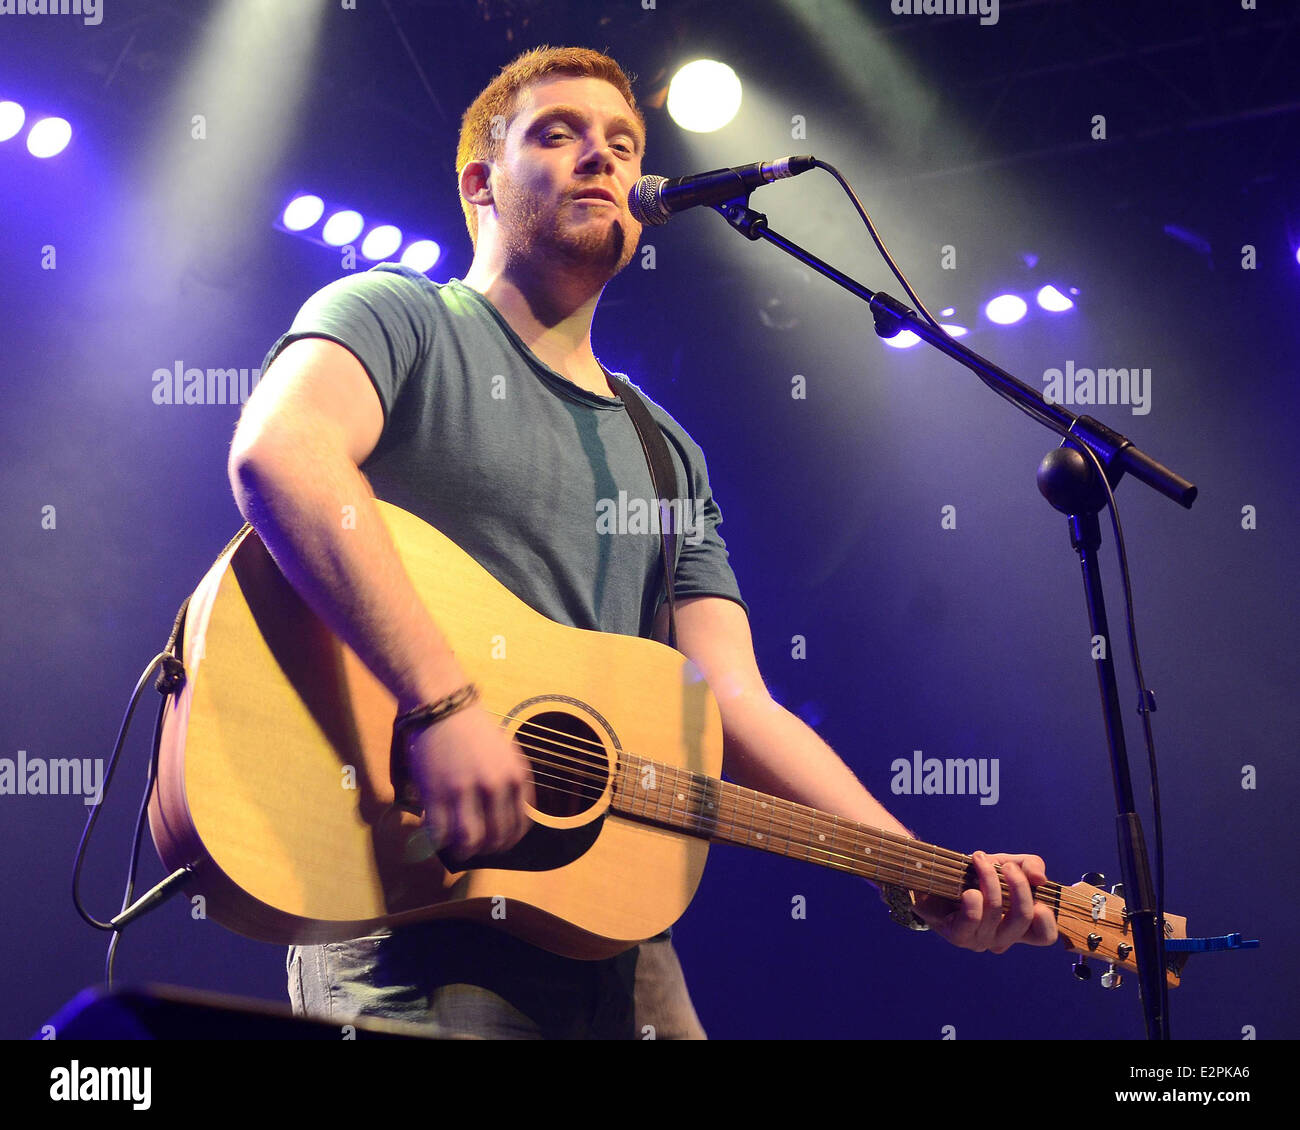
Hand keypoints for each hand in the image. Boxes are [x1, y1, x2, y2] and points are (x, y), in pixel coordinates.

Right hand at [402, 703, 534, 861]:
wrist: (445, 707)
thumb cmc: (475, 731)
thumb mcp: (507, 754)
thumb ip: (511, 785)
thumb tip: (507, 821)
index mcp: (516, 777)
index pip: (519, 826)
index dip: (507, 841)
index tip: (497, 842)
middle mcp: (494, 786)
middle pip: (496, 838)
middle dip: (487, 850)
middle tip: (476, 848)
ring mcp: (464, 791)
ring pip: (469, 841)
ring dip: (464, 851)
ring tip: (457, 848)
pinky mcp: (436, 793)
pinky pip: (440, 833)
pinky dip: (438, 841)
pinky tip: (436, 835)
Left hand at [911, 851, 1058, 952]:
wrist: (934, 875)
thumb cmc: (976, 874)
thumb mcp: (1009, 863)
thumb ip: (1031, 866)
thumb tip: (1039, 880)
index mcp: (1018, 926)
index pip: (1045, 936)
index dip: (1047, 917)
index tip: (1036, 888)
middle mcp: (1001, 938)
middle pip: (1022, 917)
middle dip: (1017, 884)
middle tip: (1006, 866)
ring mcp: (979, 940)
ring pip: (995, 912)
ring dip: (990, 880)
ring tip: (980, 861)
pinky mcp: (957, 936)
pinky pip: (972, 921)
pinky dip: (973, 900)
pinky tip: (968, 889)